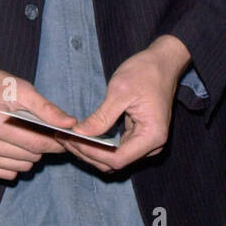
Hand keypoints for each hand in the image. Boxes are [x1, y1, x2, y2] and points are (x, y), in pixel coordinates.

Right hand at [0, 47, 76, 180]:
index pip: (35, 144)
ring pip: (20, 168)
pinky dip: (14, 162)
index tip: (65, 136)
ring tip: (24, 135)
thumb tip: (70, 125)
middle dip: (41, 145)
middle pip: (30, 157)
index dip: (55, 142)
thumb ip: (46, 108)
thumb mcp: (21, 88)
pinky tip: (11, 144)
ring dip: (28, 155)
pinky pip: (7, 173)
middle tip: (40, 130)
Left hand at [60, 36, 188, 173]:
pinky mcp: (139, 136)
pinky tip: (82, 135)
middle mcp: (152, 145)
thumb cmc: (145, 72)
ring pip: (114, 158)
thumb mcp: (120, 91)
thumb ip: (101, 117)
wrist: (162, 63)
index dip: (92, 153)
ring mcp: (146, 142)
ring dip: (91, 152)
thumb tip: (79, 133)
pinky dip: (99, 145)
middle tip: (63, 139)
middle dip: (88, 154)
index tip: (71, 141)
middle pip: (115, 162)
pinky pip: (116, 148)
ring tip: (68, 138)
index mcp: (152, 136)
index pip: (118, 158)